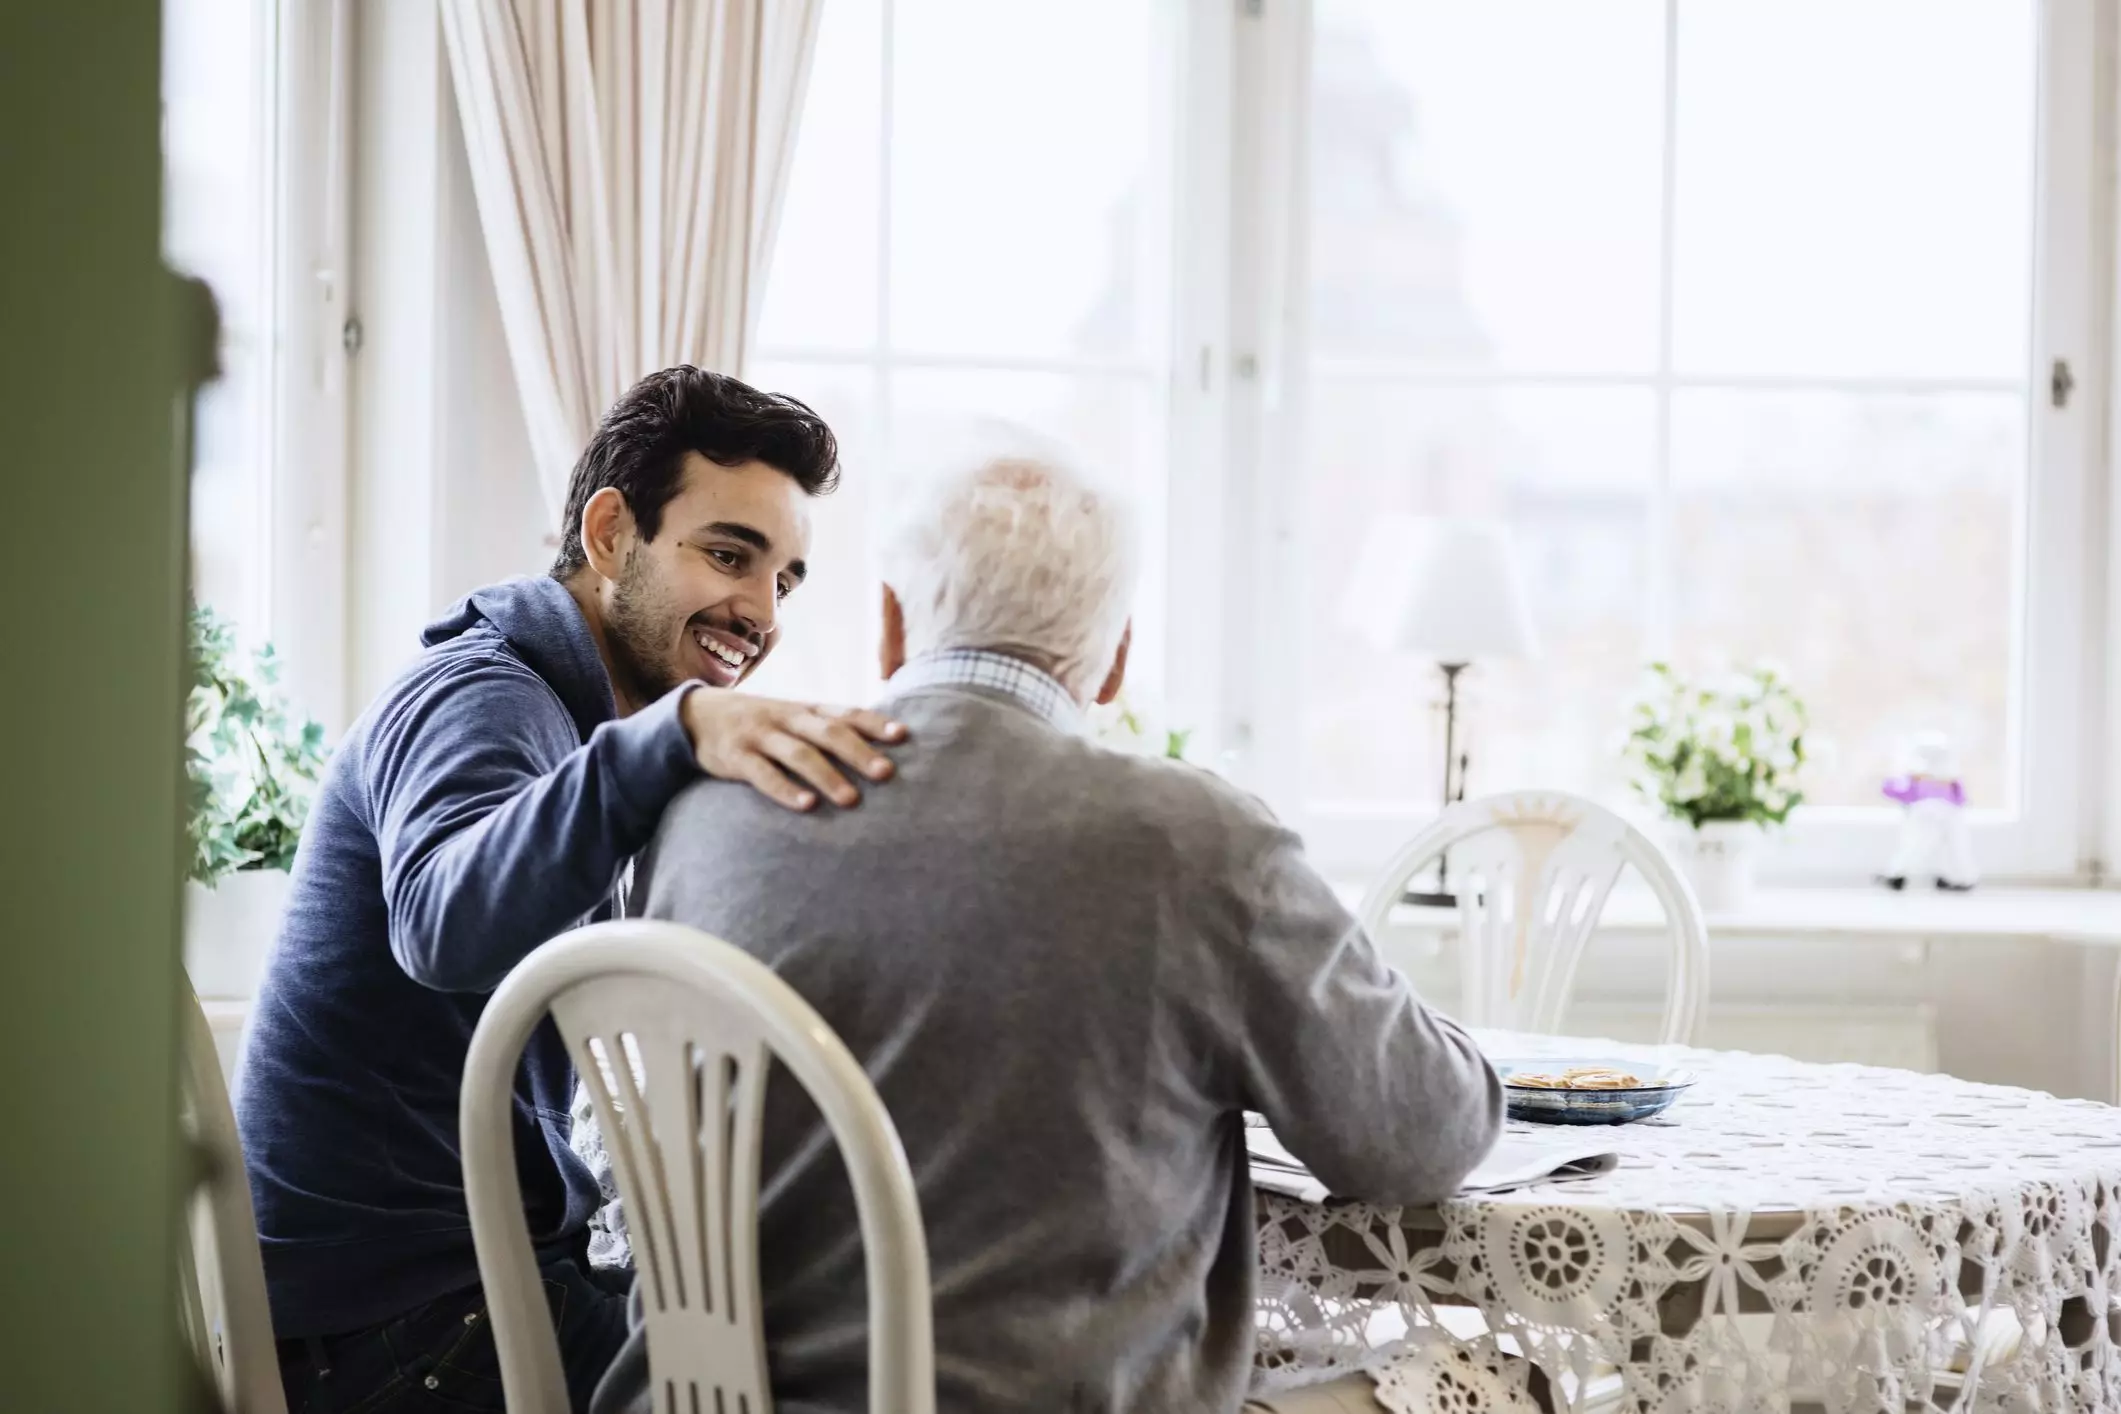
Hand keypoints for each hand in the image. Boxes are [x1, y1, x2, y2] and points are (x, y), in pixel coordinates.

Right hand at [681, 691, 906, 811]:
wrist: (697, 715)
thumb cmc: (762, 723)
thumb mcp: (793, 717)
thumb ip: (828, 727)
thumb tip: (879, 746)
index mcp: (806, 709)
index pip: (846, 712)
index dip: (874, 723)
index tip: (903, 736)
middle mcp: (786, 718)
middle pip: (828, 732)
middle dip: (859, 752)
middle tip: (886, 773)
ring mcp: (760, 736)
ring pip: (799, 754)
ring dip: (827, 776)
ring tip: (852, 800)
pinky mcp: (735, 757)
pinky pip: (762, 775)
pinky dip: (785, 790)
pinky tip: (807, 806)